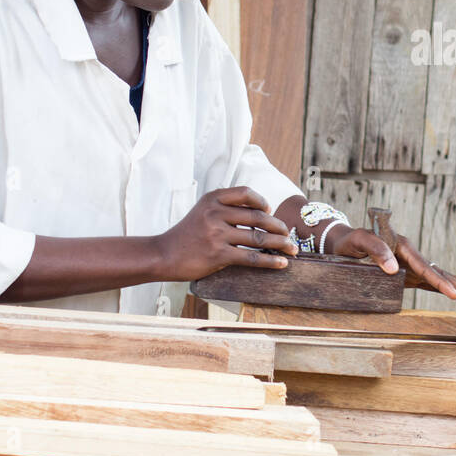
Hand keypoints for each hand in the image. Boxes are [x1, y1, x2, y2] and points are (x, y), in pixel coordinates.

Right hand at [156, 185, 297, 280]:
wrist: (163, 255)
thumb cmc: (187, 234)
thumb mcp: (202, 210)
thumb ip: (226, 207)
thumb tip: (262, 213)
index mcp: (213, 199)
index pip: (246, 193)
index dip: (262, 201)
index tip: (269, 211)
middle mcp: (215, 213)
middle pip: (257, 216)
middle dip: (278, 226)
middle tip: (288, 234)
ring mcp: (217, 234)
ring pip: (258, 237)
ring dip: (280, 244)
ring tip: (292, 249)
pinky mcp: (218, 255)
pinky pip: (251, 257)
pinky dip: (270, 260)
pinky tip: (282, 263)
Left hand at [328, 227, 455, 303]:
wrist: (344, 243)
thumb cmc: (351, 241)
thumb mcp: (359, 241)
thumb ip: (376, 250)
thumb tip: (393, 269)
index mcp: (403, 246)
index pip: (424, 267)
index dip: (439, 281)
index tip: (452, 294)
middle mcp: (412, 255)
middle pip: (440, 272)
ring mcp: (412, 265)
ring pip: (441, 277)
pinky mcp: (410, 274)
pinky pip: (431, 282)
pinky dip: (446, 288)